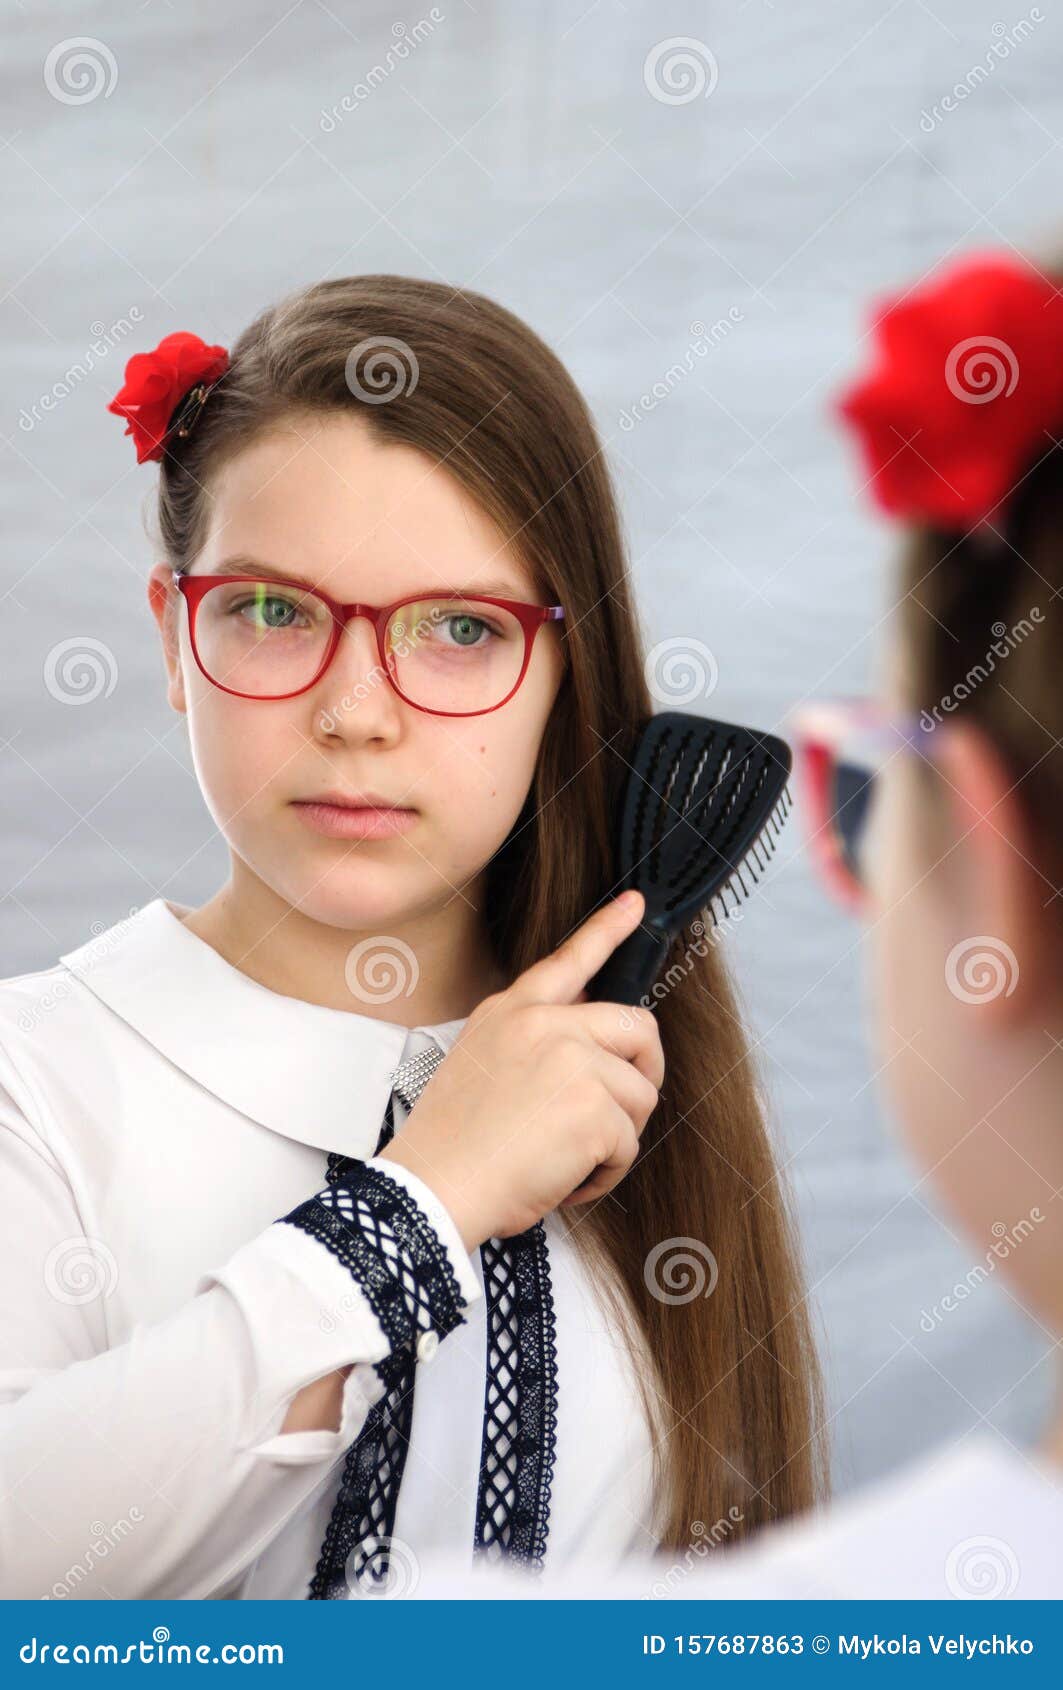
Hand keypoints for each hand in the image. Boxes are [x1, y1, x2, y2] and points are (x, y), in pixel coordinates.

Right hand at [377, 890, 664, 1251]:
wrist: (434, 1186)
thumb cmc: (455, 1144)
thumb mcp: (483, 1064)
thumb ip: (534, 1043)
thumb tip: (594, 1051)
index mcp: (512, 1012)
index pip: (569, 960)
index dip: (608, 929)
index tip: (634, 905)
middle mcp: (545, 1024)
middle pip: (637, 1028)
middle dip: (644, 1073)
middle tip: (621, 1111)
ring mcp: (573, 1060)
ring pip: (639, 1095)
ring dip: (615, 1138)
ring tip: (567, 1159)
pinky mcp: (594, 1106)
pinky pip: (629, 1142)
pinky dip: (606, 1172)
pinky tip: (566, 1178)